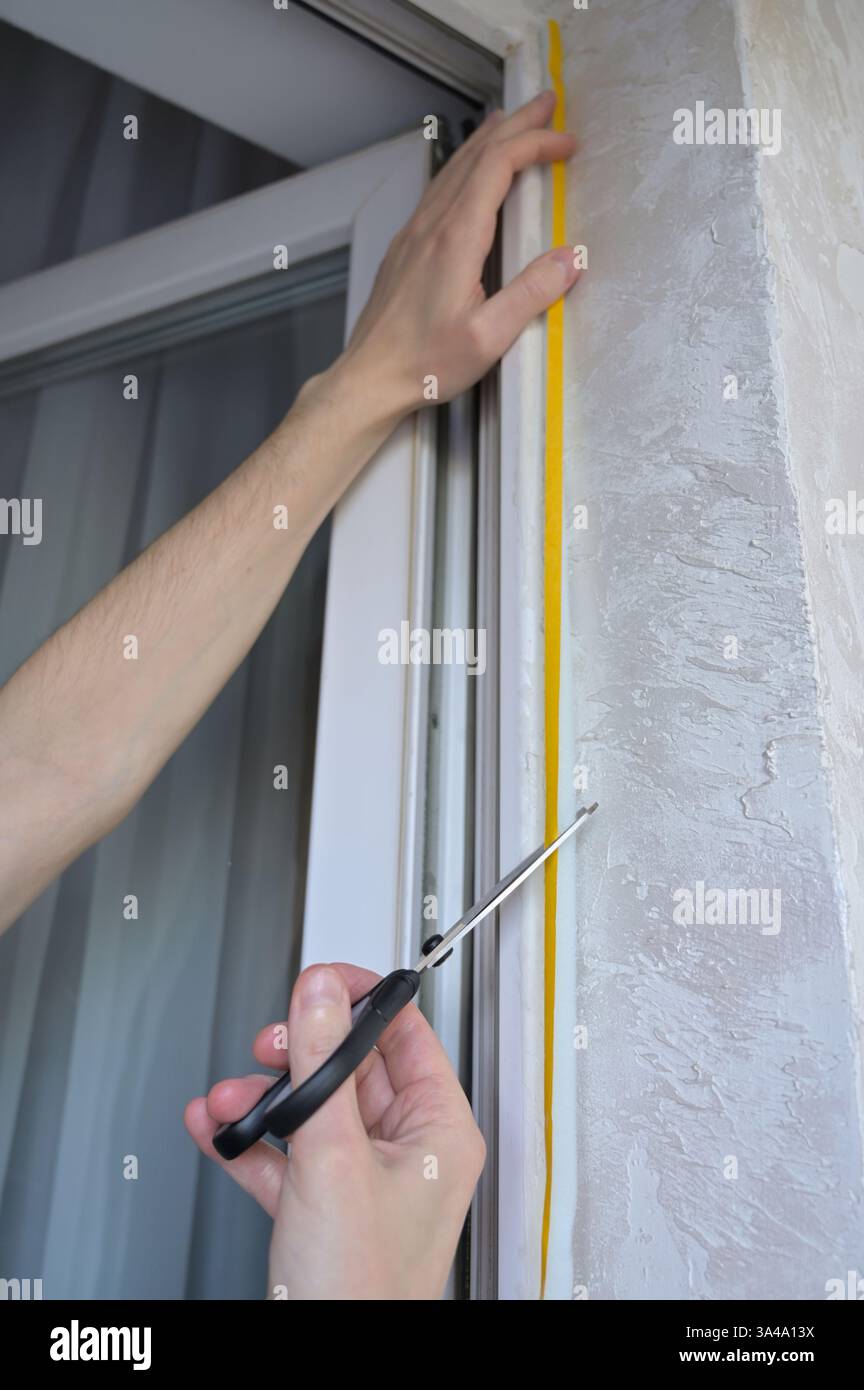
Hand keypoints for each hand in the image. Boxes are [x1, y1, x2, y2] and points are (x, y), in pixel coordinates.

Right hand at [185, 962, 485, 1299]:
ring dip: (264, 1099)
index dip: (358, 999)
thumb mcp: (334, 1157)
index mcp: (438, 1128)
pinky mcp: (325, 1207)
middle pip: (351, 1067)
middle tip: (269, 1047)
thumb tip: (319, 992)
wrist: (330, 1368)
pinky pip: (287, 1155)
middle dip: (297, 1055)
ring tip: (231, 1099)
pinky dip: (252, 1141)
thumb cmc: (361, 1290)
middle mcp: (408, 1149)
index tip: (317, 981)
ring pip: (314, 1110)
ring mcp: (365, 1179)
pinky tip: (218, 1129)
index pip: (406, 1032)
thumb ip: (323, 1065)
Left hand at [339, 89, 578, 414]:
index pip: (498, 167)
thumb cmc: (424, 364)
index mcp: (455, 239)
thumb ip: (531, 294)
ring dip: (488, 140)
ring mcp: (414, 234)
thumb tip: (570, 259)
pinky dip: (465, 166)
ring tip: (512, 122)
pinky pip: (438, 189)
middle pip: (476, 155)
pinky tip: (470, 172)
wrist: (369, 378)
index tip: (567, 144)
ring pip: (453, 168)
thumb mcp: (488, 338)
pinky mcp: (406, 248)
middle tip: (547, 103)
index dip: (535, 145)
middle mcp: (431, 226)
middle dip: (516, 125)